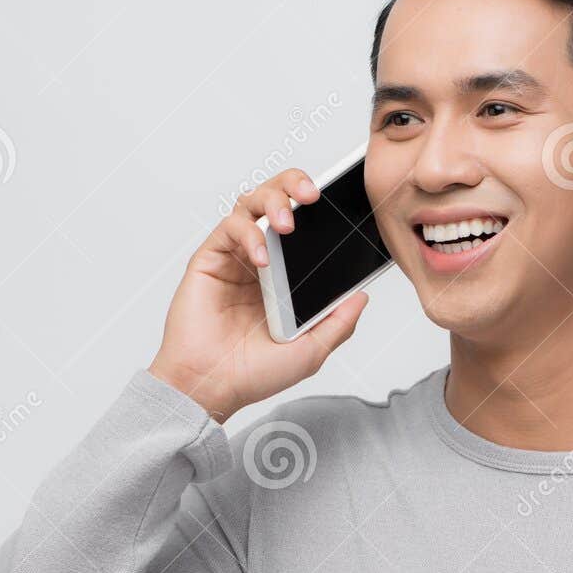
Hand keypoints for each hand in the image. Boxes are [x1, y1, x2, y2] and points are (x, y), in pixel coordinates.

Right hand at [148, 167, 367, 421]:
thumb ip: (339, 323)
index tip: (343, 202)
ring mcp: (235, 256)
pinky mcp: (210, 258)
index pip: (305, 225)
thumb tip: (362, 295)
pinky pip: (229, 228)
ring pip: (251, 202)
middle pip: (276, 200)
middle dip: (294, 184)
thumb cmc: (253, 373)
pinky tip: (261, 259)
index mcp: (286, 276)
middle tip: (313, 195)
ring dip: (273, 202)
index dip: (320, 207)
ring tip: (287, 223)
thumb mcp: (311, 351)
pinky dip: (248, 235)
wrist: (211, 387)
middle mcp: (261, 258)